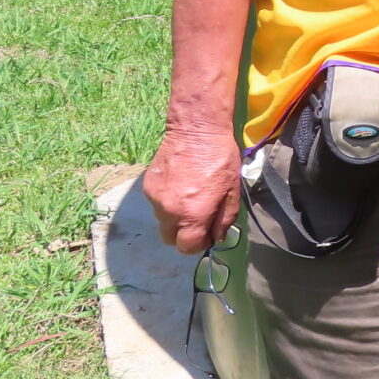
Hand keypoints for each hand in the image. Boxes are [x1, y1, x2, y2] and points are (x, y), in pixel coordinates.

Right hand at [142, 124, 242, 254]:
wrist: (196, 131)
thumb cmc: (220, 160)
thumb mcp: (232, 192)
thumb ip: (223, 219)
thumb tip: (216, 238)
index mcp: (192, 215)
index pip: (187, 247)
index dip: (199, 244)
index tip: (206, 233)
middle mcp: (169, 211)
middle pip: (170, 239)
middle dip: (183, 235)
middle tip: (197, 219)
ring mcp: (155, 199)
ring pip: (162, 221)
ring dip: (175, 217)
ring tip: (188, 197)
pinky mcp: (147, 186)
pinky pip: (156, 204)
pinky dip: (167, 202)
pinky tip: (179, 185)